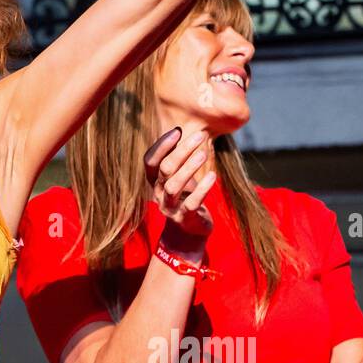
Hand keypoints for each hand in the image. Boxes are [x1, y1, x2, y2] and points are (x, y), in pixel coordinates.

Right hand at [144, 126, 217, 258]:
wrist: (188, 232)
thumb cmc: (185, 197)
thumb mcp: (178, 177)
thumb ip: (177, 159)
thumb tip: (183, 130)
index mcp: (154, 181)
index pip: (150, 160)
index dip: (161, 145)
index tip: (177, 131)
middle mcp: (158, 193)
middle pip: (164, 169)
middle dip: (181, 151)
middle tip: (200, 136)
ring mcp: (169, 207)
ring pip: (173, 186)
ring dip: (188, 169)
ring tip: (203, 154)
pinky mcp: (184, 218)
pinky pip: (191, 203)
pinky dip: (202, 189)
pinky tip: (212, 176)